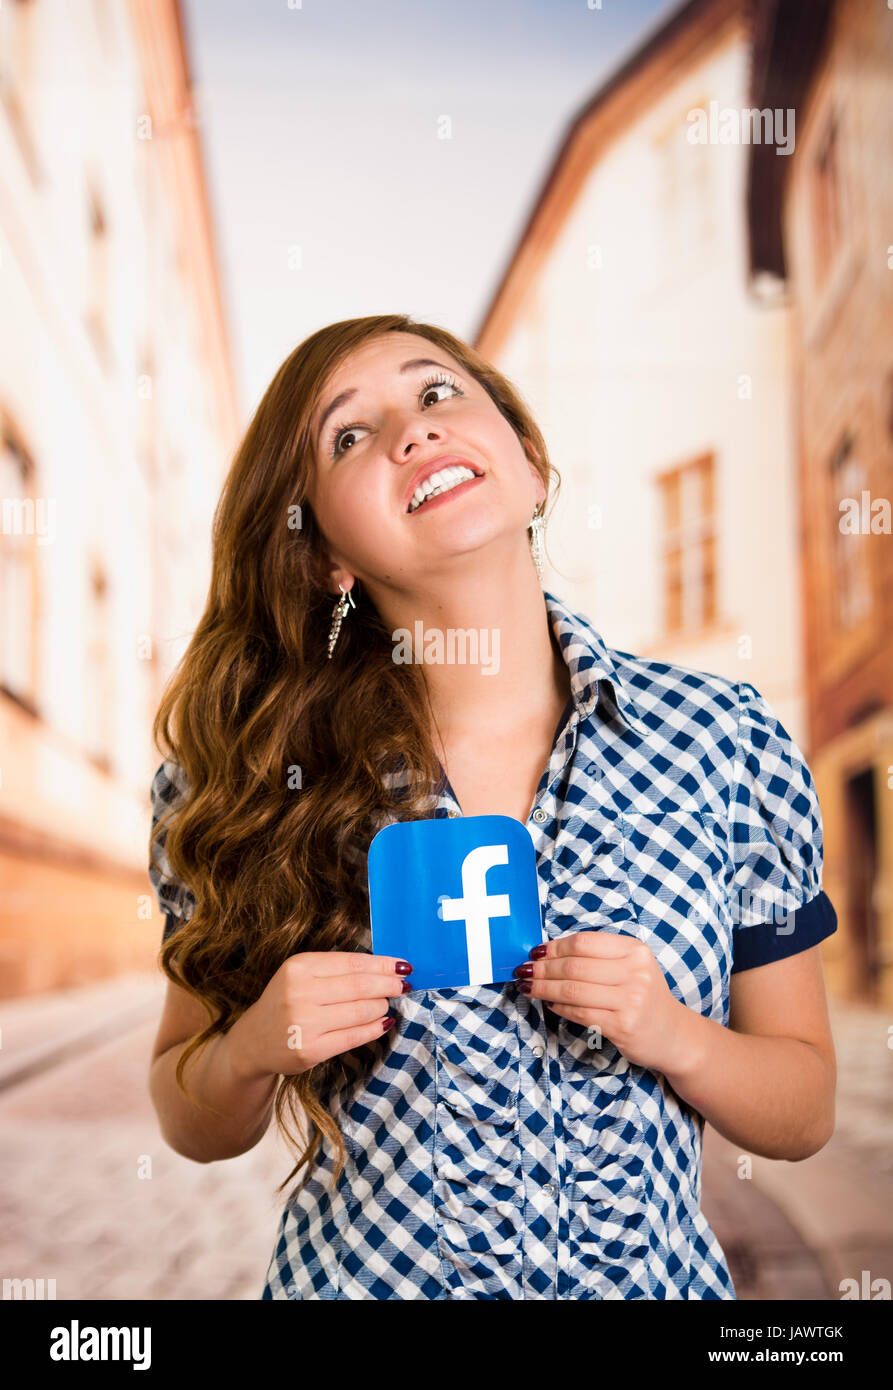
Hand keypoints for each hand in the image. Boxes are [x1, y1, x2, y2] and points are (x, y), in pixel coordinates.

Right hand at [228, 951, 411, 1082]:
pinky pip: (354, 1036)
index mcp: (298, 967)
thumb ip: (336, 970)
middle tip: (404, 985)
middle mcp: (299, 992)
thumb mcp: (302, 975)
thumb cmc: (286, 1002)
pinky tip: (385, 1022)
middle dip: (388, 985)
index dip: (382, 964)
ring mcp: (304, 1022)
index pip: (352, 962)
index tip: (402, 965)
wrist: (254, 1041)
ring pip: (361, 1011)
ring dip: (382, 1006)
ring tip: (388, 1004)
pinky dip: (375, 1028)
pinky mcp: (310, 1049)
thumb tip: (385, 967)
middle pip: (360, 985)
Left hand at [513, 931, 693, 1074]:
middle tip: (524, 971)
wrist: (673, 1035)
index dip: (554, 947)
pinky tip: (549, 1004)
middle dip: (543, 969)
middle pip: (574, 966)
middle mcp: (635, 971)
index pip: (584, 942)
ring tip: (527, 987)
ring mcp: (630, 999)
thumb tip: (547, 953)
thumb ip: (598, 957)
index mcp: (635, 950)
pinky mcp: (622, 1025)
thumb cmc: (643, 997)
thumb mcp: (631, 967)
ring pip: (572, 990)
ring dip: (543, 989)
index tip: (536, 952)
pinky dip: (558, 1008)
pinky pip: (579, 1013)